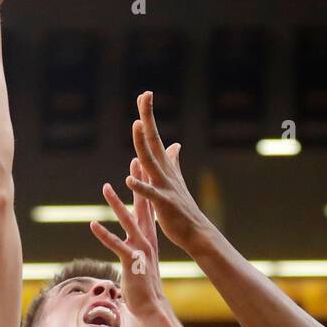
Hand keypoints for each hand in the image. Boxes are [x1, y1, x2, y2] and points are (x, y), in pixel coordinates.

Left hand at [91, 158, 165, 317]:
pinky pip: (116, 245)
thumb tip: (133, 241)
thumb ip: (137, 247)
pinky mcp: (131, 262)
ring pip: (128, 222)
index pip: (148, 207)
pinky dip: (105, 235)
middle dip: (138, 183)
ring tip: (106, 188)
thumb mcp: (142, 260)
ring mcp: (140, 250)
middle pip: (143, 206)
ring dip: (117, 204)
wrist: (152, 306)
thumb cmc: (144, 285)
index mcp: (149, 238)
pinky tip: (93, 224)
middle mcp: (147, 240)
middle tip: (136, 161)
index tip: (141, 166)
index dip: (144, 186)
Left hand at [127, 92, 208, 251]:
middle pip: (152, 141)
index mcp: (164, 167)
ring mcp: (165, 187)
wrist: (196, 232)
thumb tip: (175, 145)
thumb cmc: (182, 209)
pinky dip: (141, 186)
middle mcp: (164, 172)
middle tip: (144, 96)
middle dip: (148, 118)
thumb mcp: (175, 180)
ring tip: (136, 126)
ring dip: (143, 144)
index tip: (145, 94)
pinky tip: (129, 179)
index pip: (154, 136)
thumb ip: (173, 162)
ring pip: (150, 162)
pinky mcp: (164, 204)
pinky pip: (150, 194)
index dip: (148, 116)